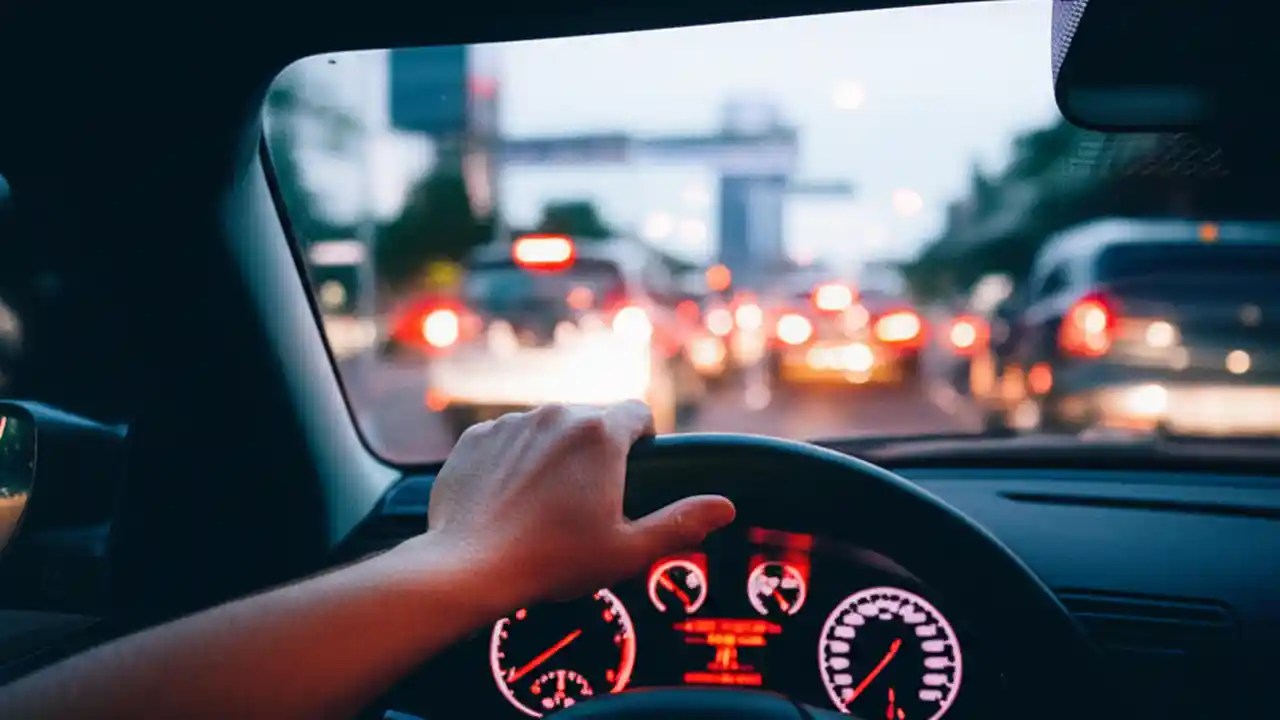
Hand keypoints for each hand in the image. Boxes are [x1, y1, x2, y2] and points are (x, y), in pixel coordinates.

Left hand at [421, 401, 734, 606]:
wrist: (469, 568)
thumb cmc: (551, 560)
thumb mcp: (628, 550)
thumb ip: (681, 523)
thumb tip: (723, 507)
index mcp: (599, 433)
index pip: (638, 413)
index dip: (643, 442)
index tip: (633, 472)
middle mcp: (555, 414)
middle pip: (592, 420)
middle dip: (596, 451)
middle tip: (589, 500)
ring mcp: (510, 424)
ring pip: (547, 428)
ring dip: (554, 454)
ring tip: (546, 504)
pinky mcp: (475, 439)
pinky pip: (506, 440)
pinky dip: (513, 462)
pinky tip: (511, 501)